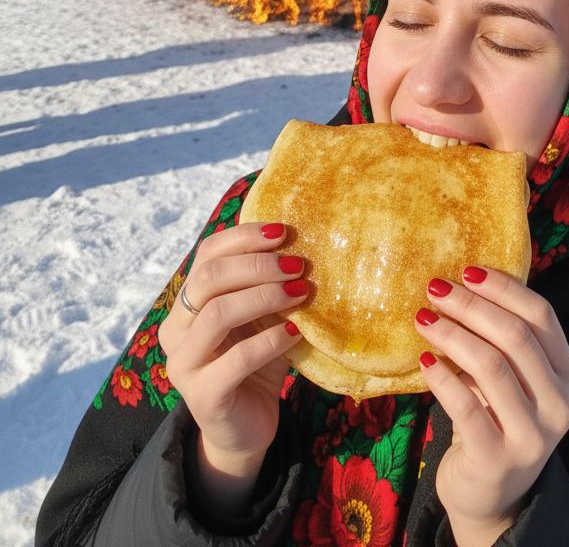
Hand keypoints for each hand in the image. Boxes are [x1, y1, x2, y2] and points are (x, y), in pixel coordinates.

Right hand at [158, 222, 304, 510]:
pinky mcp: (202, 397)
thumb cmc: (257, 362)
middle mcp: (176, 330)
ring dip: (264, 297)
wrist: (247, 428)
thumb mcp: (262, 318)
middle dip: (257, 265)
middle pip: (208, 278)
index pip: (207, 254)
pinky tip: (294, 334)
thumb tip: (299, 245)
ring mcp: (184, 364)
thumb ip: (267, 286)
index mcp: (187, 303)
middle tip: (298, 266)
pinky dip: (269, 341)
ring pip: (217, 314)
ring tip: (300, 294)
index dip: (243, 237)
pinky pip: (236, 359)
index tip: (283, 231)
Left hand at [416, 268, 568, 542]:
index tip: (468, 270)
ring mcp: (532, 436)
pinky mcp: (496, 459)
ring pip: (491, 366)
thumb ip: (504, 338)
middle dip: (472, 306)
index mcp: (568, 374)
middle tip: (436, 289)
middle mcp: (559, 405)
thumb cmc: (497, 418)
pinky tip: (424, 361)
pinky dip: (442, 378)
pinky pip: (465, 406)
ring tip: (424, 319)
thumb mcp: (515, 379)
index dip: (505, 288)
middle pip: (516, 337)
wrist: (490, 494)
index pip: (543, 317)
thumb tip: (463, 282)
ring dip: (452, 335)